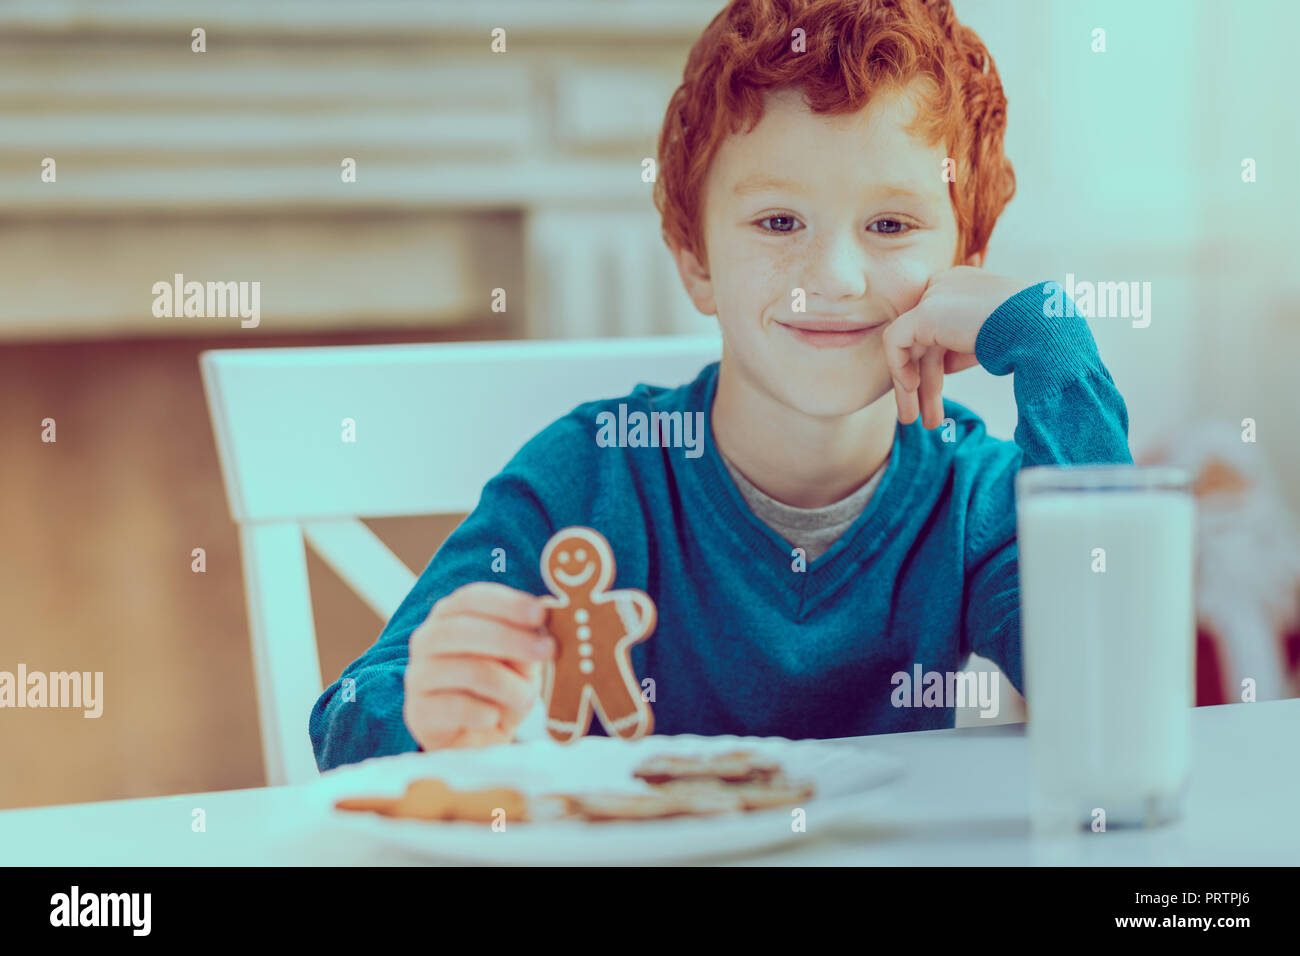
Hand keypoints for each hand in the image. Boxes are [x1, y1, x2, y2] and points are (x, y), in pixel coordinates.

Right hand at [404, 582, 554, 750]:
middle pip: (461, 630)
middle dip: (509, 639)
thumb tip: (541, 638)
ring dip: (507, 685)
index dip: (507, 604)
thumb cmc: (499, 688)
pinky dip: (485, 713)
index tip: (541, 614)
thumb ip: (526, 646)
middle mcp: (427, 640)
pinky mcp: (418, 712)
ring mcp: (418, 676)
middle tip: (546, 651)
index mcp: (450, 615)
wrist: (473, 738)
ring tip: (527, 697)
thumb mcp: (520, 662)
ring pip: (465, 671)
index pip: (471, 598)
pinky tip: (494, 718)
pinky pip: (457, 708)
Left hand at [882, 266, 1026, 428]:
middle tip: (921, 417)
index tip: (936, 398)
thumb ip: (961, 348)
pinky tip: (912, 390)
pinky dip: (899, 368)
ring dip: (909, 387)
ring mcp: (935, 295)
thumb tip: (942, 367)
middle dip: (922, 382)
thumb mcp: (989, 342)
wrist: (1041, 327)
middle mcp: (946, 286)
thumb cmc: (1028, 337)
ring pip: (909, 345)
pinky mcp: (925, 310)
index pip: (938, 329)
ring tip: (914, 421)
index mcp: (965, 288)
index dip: (935, 367)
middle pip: (924, 341)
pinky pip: (896, 341)